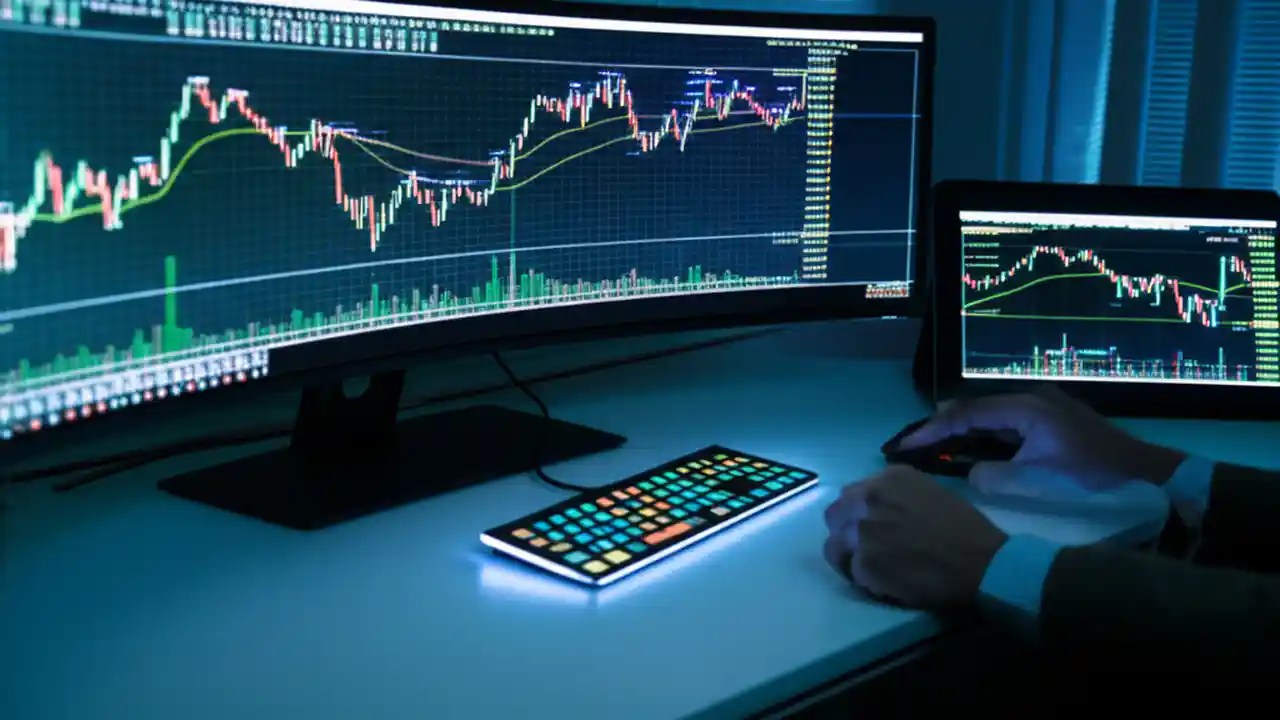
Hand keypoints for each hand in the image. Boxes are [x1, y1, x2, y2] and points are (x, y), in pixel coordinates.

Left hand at [822, 466, 1007, 609]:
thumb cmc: (966, 529)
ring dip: (850, 558)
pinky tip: (886, 583)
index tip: (872, 527)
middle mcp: (867, 498)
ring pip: (833, 546)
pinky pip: (851, 573)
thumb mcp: (928, 493)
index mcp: (887, 478)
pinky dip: (865, 580)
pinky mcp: (863, 563)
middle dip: (846, 532)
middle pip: (835, 515)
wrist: (983, 562)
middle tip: (868, 550)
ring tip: (874, 569)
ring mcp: (861, 530)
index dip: (858, 514)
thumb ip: (895, 496)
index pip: (852, 494)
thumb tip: (876, 508)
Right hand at [899, 388, 1184, 491]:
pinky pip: (1008, 426)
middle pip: (975, 409)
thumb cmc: (1090, 480)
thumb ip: (993, 475)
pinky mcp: (1055, 424)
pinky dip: (984, 437)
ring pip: (991, 417)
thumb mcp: (1034, 483)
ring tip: (930, 446)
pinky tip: (971, 449)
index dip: (930, 431)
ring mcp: (1046, 409)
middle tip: (909, 445)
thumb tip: (973, 471)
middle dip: (941, 427)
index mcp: (1025, 407)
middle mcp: (1032, 400)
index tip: (901, 447)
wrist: (1150, 480)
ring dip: (962, 432)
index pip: (965, 415)